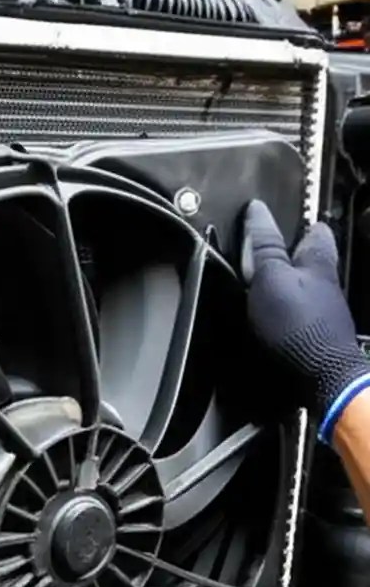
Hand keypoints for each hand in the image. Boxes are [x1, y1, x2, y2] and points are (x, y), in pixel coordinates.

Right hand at [242, 200, 369, 442]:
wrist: (321, 376)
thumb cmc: (296, 322)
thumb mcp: (270, 278)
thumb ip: (265, 247)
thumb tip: (258, 209)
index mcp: (320, 260)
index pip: (315, 229)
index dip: (300, 222)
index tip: (278, 219)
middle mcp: (328, 281)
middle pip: (312, 257)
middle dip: (293, 252)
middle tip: (267, 250)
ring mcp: (325, 309)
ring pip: (307, 283)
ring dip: (288, 280)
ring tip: (262, 280)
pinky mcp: (317, 333)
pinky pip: (300, 309)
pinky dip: (287, 305)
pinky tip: (270, 312)